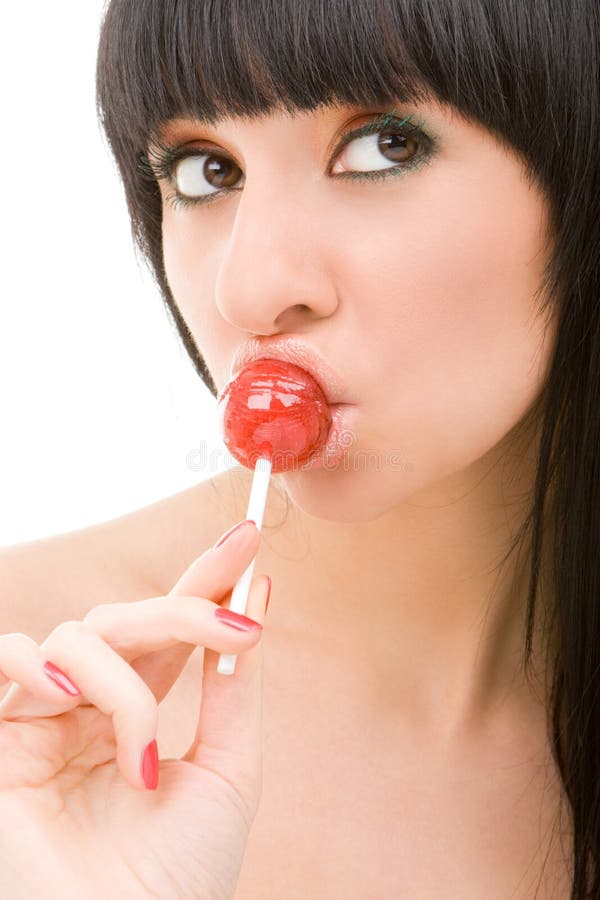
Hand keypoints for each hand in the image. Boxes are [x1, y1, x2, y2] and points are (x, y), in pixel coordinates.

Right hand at [0, 519, 268, 899]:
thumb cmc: (174, 881)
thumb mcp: (226, 771)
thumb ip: (234, 687)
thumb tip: (260, 597)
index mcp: (134, 714)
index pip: (167, 630)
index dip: (204, 582)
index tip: (249, 540)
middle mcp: (84, 709)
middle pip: (127, 621)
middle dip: (185, 611)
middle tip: (239, 622)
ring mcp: (39, 721)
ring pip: (79, 639)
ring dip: (124, 686)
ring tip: (143, 763)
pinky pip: (5, 655)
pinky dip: (39, 664)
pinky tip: (70, 698)